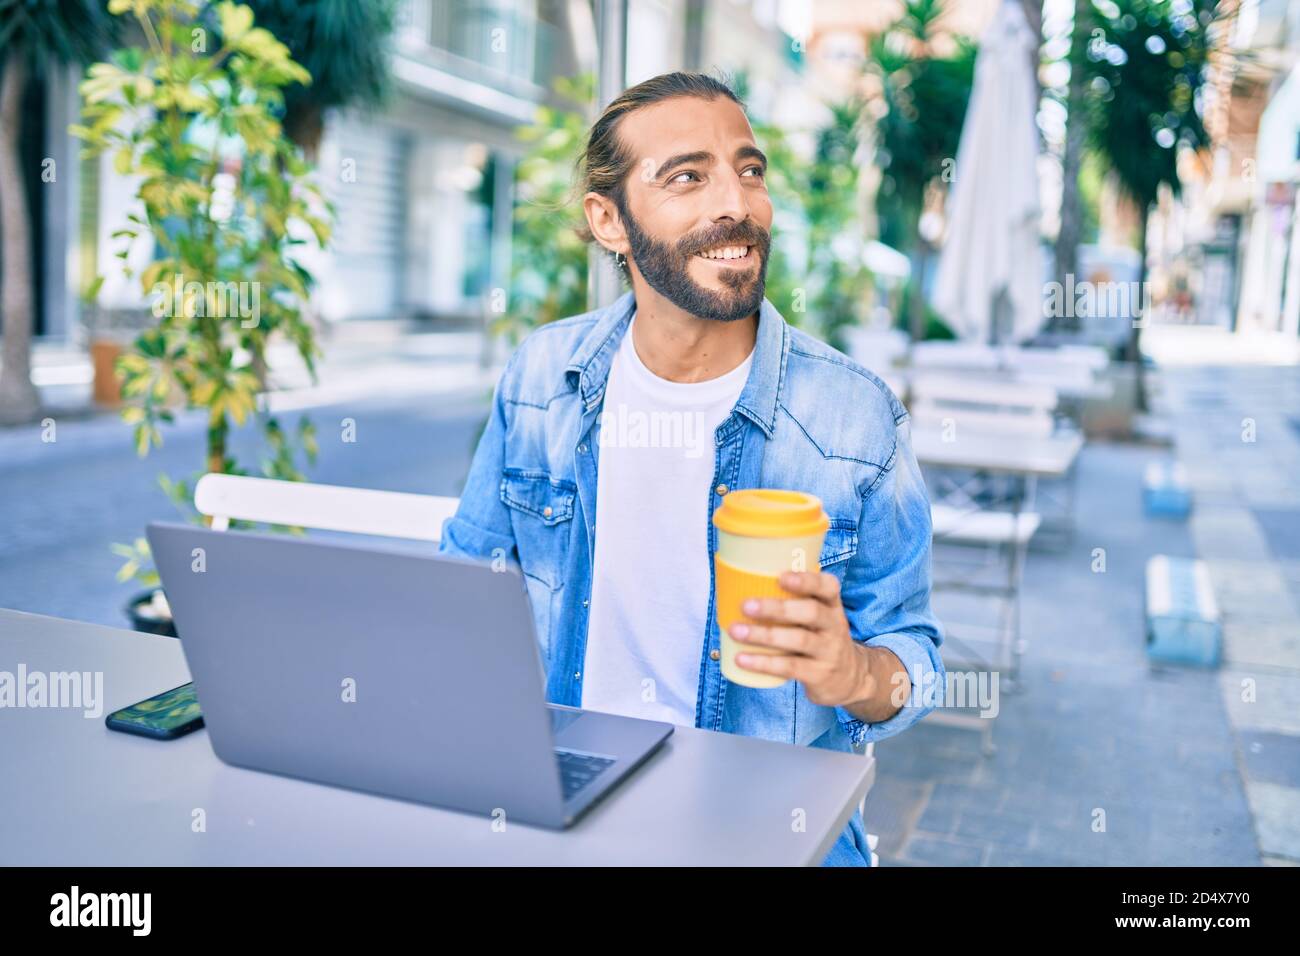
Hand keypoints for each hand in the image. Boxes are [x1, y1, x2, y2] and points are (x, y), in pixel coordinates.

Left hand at [729, 570, 872, 707]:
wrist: (850, 678)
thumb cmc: (820, 638)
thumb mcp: (818, 619)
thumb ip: (794, 603)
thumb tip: (741, 586)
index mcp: (832, 606)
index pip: (828, 587)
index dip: (807, 580)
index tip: (782, 576)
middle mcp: (834, 626)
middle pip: (811, 612)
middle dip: (777, 608)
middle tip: (746, 605)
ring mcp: (829, 651)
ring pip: (799, 640)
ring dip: (764, 635)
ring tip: (736, 631)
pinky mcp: (819, 674)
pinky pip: (790, 667)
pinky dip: (764, 663)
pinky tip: (742, 659)